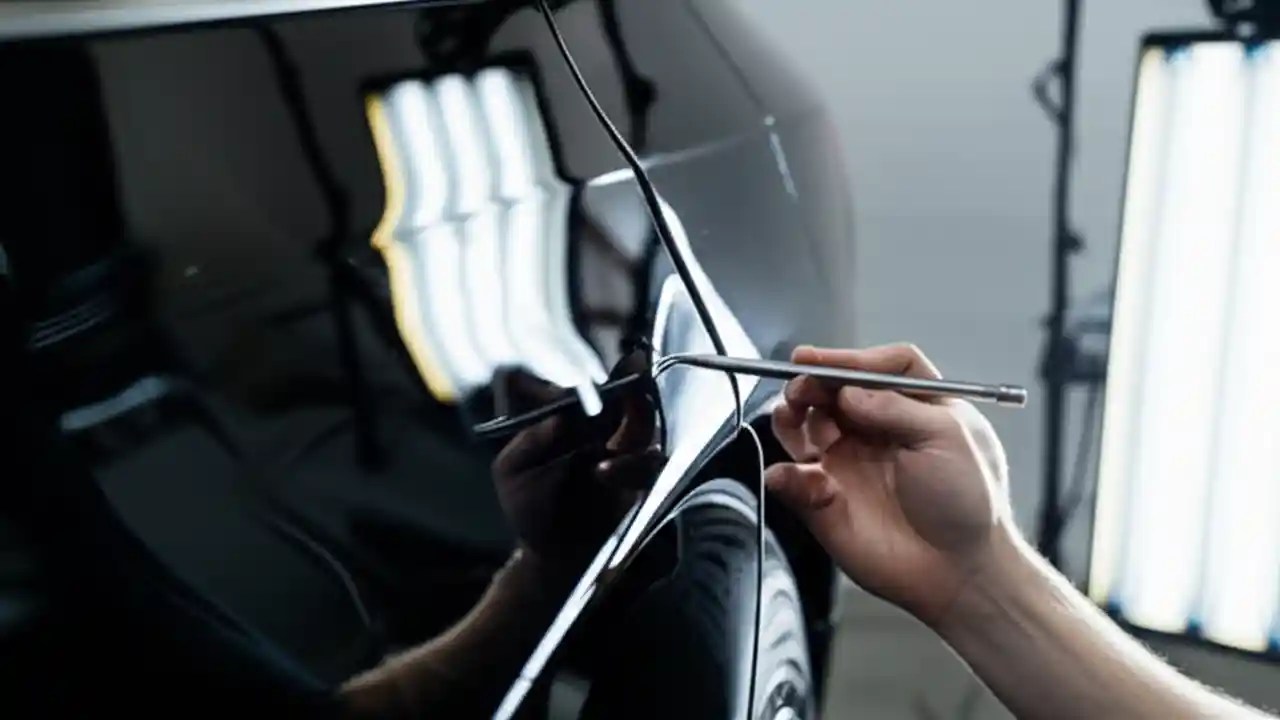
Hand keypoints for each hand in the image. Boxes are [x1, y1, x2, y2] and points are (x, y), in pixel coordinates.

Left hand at [492, 354, 662, 577]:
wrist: (553, 558)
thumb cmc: (530, 507)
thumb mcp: (513, 473)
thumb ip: (531, 442)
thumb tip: (559, 418)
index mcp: (574, 421)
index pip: (593, 389)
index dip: (599, 377)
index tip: (605, 364)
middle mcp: (606, 432)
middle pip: (629, 396)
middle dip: (634, 382)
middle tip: (636, 369)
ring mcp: (627, 456)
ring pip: (645, 426)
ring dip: (636, 419)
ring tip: (608, 421)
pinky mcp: (643, 485)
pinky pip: (649, 466)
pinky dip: (629, 466)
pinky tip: (603, 471)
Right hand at [766, 344, 1011, 625]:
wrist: (959, 570)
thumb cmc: (968, 501)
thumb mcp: (947, 437)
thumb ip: (895, 408)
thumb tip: (848, 391)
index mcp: (913, 409)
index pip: (876, 368)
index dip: (848, 359)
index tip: (819, 361)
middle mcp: (875, 431)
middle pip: (831, 392)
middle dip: (811, 384)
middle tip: (800, 388)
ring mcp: (847, 464)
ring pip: (802, 427)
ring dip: (790, 418)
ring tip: (792, 418)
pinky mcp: (825, 501)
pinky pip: (792, 479)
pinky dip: (785, 474)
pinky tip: (797, 475)